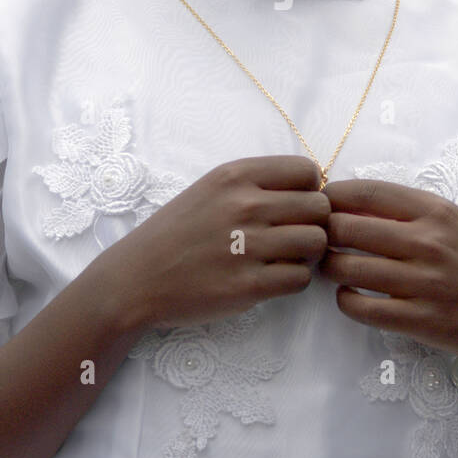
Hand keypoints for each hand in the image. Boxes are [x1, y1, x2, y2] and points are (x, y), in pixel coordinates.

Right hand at [108, 155, 330, 329]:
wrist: (137, 277)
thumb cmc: (178, 231)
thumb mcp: (211, 188)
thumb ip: (256, 183)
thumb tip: (311, 188)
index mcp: (235, 176)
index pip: (307, 172)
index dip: (309, 190)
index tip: (294, 205)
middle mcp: (244, 206)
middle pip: (319, 208)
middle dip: (315, 222)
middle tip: (295, 235)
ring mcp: (247, 246)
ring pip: (316, 243)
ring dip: (308, 254)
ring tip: (286, 257)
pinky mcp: (247, 286)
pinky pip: (300, 278)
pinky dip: (293, 280)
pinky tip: (273, 278)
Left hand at [319, 178, 457, 365]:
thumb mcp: (452, 221)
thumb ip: (407, 209)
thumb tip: (348, 198)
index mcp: (435, 211)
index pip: (366, 192)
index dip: (332, 196)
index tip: (321, 203)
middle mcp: (428, 242)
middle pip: (346, 227)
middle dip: (322, 232)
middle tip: (317, 238)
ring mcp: (423, 282)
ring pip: (346, 267)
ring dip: (329, 267)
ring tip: (331, 267)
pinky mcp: (419, 320)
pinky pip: (360, 307)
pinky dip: (345, 300)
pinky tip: (349, 295)